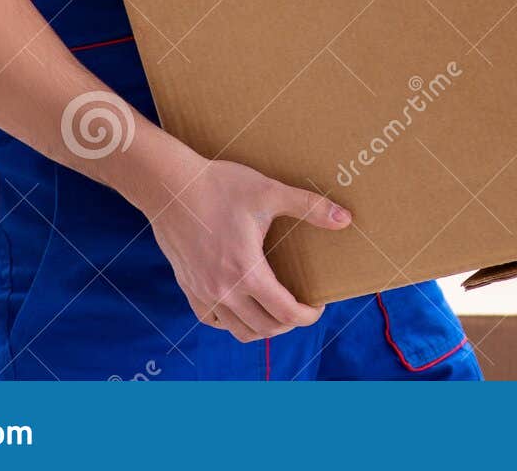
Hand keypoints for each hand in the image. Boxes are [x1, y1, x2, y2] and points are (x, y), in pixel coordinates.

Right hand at [145, 154, 350, 341]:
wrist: (170, 186)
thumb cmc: (221, 186)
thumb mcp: (270, 192)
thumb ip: (309, 207)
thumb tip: (346, 218)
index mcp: (247, 272)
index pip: (284, 313)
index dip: (307, 316)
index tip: (318, 306)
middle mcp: (224, 291)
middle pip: (264, 328)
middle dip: (288, 323)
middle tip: (301, 306)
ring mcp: (203, 292)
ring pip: (237, 330)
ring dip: (262, 327)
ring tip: (276, 310)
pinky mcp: (188, 286)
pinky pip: (211, 320)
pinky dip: (231, 321)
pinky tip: (241, 306)